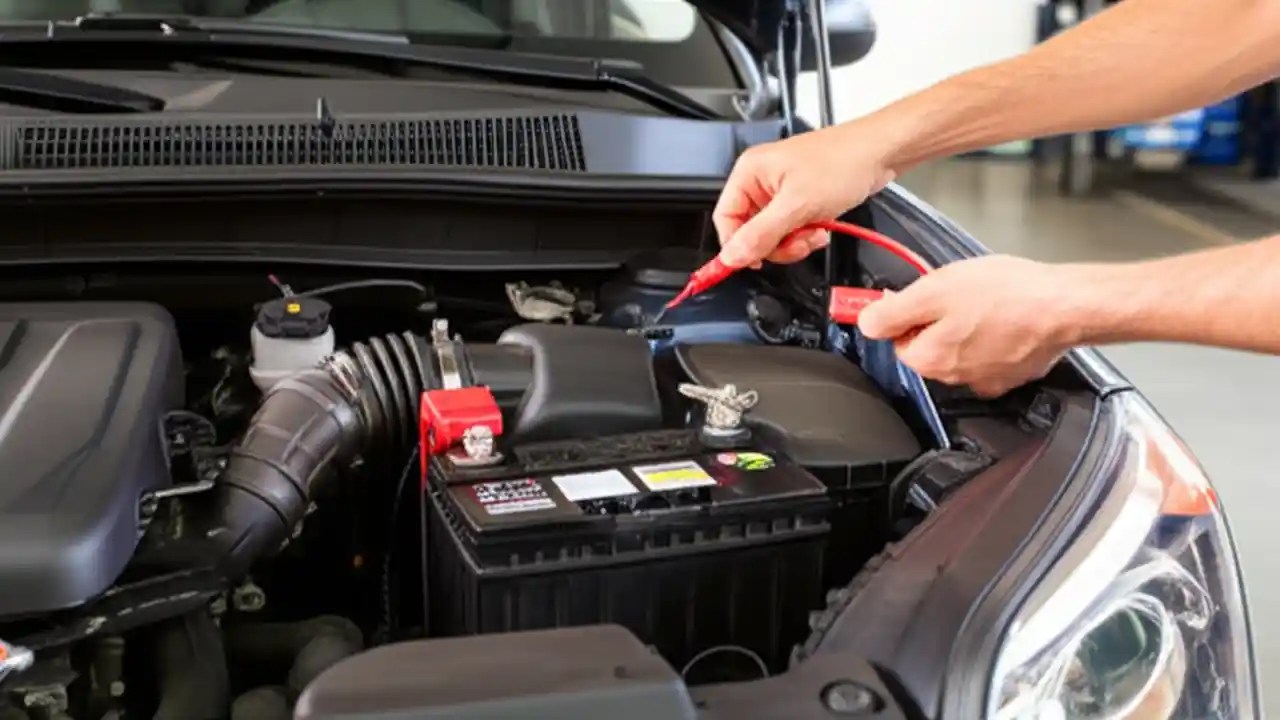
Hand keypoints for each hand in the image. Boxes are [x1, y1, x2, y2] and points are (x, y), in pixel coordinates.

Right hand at [713, 120, 897, 267]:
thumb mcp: (797, 205)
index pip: (725, 219)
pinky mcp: (800, 200)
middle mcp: (762, 181)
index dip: (736, 245)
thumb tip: (732, 256)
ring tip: (814, 232)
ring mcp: (781, 192)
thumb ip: (761, 234)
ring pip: (772, 235)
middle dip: (775, 244)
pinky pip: (791, 230)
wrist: (880, 152)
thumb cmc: (843, 161)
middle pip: (749, 231)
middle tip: (796, 243)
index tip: (752, 264)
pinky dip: (806, 236)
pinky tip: (821, 228)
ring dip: (794, 242)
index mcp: (750, 173)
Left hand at [857, 256, 1086, 396]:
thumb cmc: (1004, 294)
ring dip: (966, 328)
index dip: (906, 314)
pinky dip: (995, 337)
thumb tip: (865, 323)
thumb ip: (893, 312)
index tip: (922, 295)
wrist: (1066, 306)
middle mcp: (956, 378)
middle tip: (960, 293)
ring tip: (988, 301)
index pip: (898, 342)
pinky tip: (1007, 316)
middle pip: (929, 348)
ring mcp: (988, 380)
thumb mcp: (934, 290)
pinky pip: (991, 354)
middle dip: (939, 321)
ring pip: (961, 350)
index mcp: (931, 360)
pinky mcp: (1015, 374)